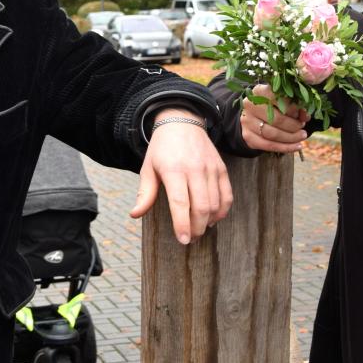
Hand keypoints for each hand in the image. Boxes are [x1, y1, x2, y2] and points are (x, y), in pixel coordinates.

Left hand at [130, 109, 232, 244]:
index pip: (180, 203)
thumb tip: (135, 214)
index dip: (182, 224)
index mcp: (173, 170)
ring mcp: (210, 168)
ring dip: (208, 222)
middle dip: (196, 228)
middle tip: (190, 238)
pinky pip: (227, 195)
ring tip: (199, 229)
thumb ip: (145, 193)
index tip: (183, 240)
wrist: (181, 122)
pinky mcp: (221, 168)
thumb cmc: (162, 149)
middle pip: (201, 207)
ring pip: (215, 204)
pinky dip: (222, 211)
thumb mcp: (148, 168)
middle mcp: (195, 169)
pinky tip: (213, 218)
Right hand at [240, 84, 309, 153]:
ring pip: (273, 134)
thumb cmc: (270, 105)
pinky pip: (269, 145)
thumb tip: (305, 115)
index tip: (302, 112)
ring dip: (291, 137)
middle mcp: (250, 105)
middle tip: (302, 126)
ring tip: (302, 136)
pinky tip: (298, 146)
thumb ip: (294, 105)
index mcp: (259, 91)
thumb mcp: (281, 100)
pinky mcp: (248, 137)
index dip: (293, 108)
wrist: (251, 116)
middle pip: (276, 119)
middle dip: (293, 125)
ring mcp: (247, 122)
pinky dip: (286, 147)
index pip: (278, 100)